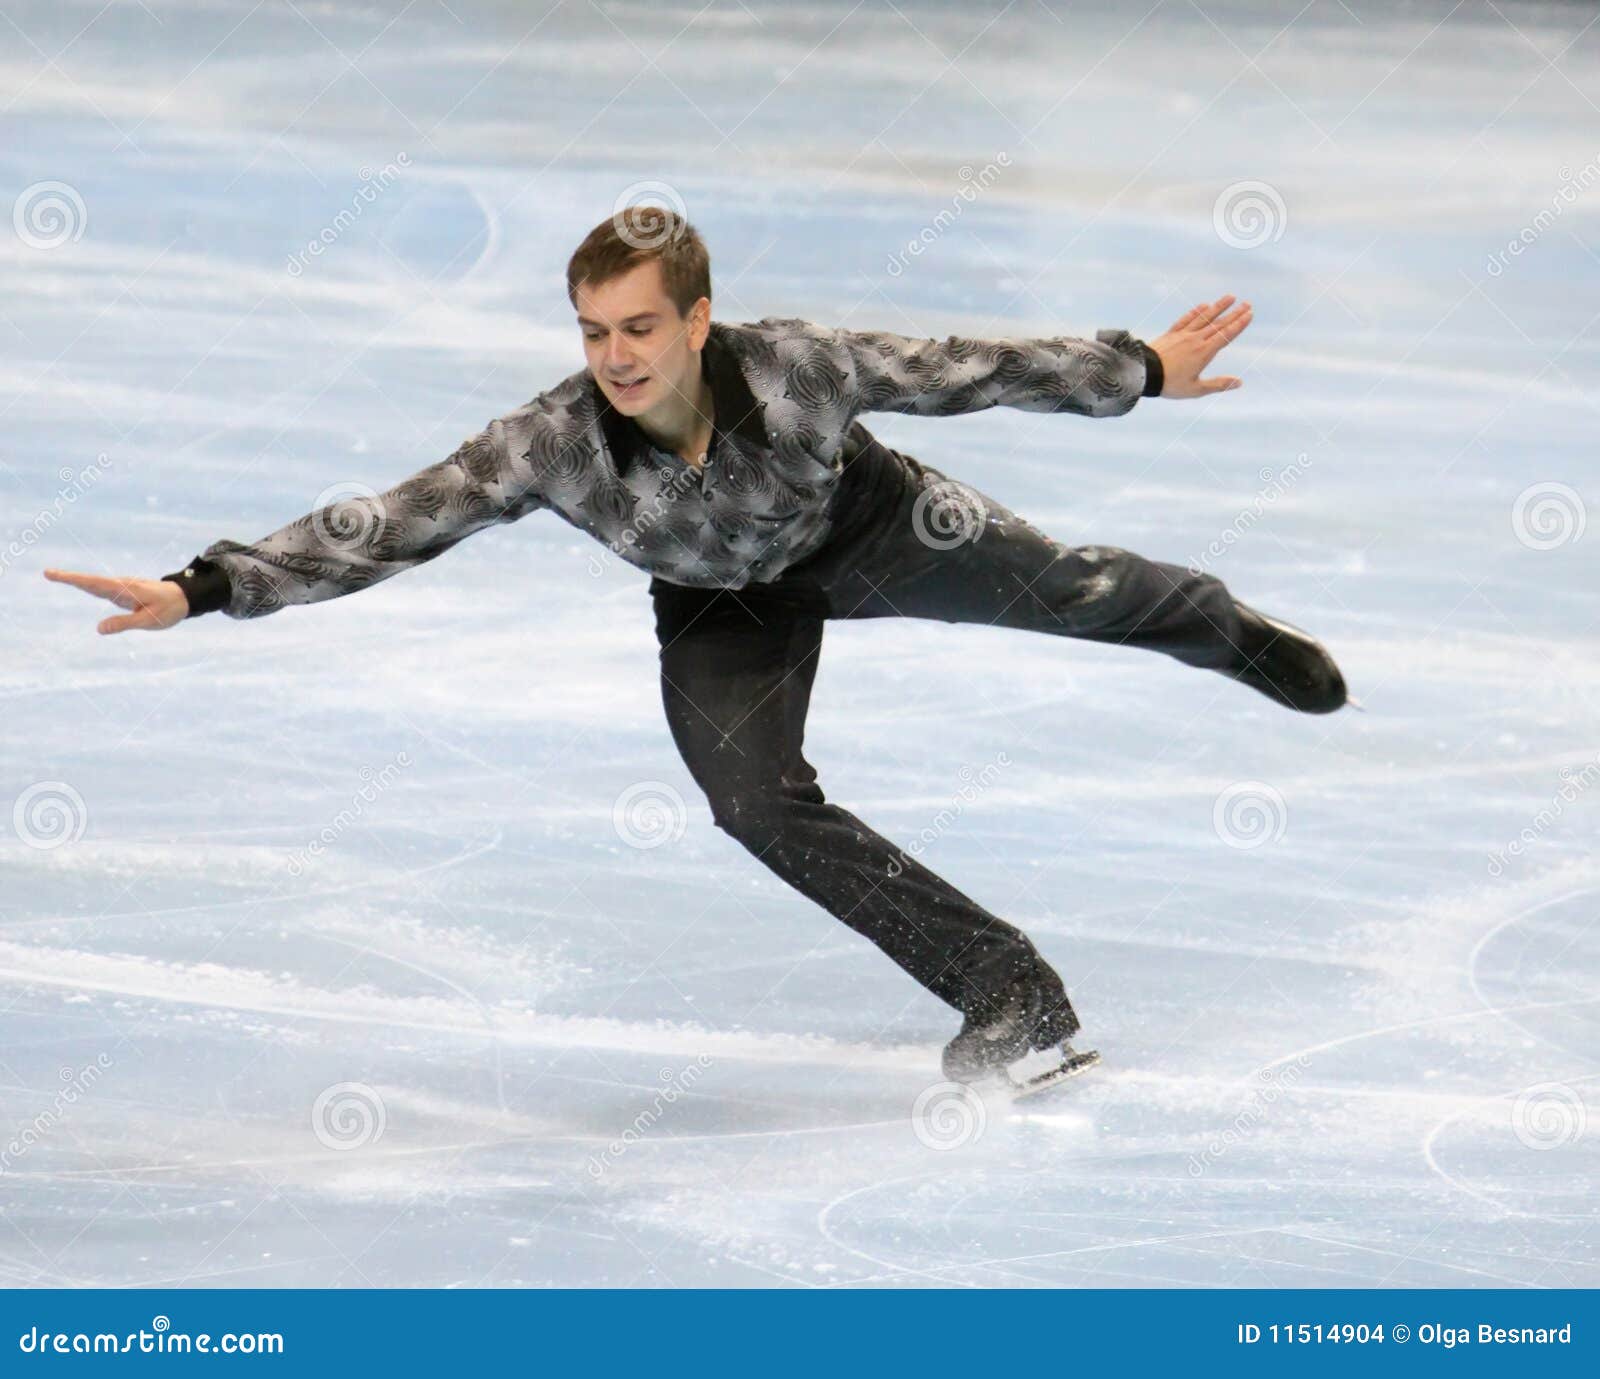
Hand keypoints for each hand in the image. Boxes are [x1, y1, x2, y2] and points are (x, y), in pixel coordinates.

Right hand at [44, 568, 189, 633]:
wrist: (184, 598)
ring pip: (95, 584)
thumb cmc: (168, 609)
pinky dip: (85, 584)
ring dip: (75, 580)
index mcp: (126, 590)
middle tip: (47, 573)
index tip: (56, 574)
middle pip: (91, 582)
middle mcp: (121, 585)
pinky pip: (101, 588)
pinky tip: (74, 582)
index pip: (96, 585)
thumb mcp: (149, 621)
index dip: (75, 580)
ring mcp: (121, 588)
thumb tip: (99, 629)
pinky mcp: (122, 592)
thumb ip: (124, 624)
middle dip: (69, 577)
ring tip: (53, 575)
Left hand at [1146, 295, 1252, 398]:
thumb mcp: (1196, 389)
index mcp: (1204, 353)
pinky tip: (1204, 305)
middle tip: (1247, 304)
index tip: (1249, 314)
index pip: (1226, 335)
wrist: (1143, 373)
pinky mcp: (1171, 334)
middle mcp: (1196, 340)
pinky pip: (1186, 319)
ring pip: (1204, 317)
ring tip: (1230, 297)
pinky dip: (1196, 311)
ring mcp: (1183, 335)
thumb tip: (1239, 382)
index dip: (1239, 324)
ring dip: (1218, 307)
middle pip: (1218, 324)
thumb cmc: (1169, 384)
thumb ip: (1218, 385)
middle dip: (1234, 314)